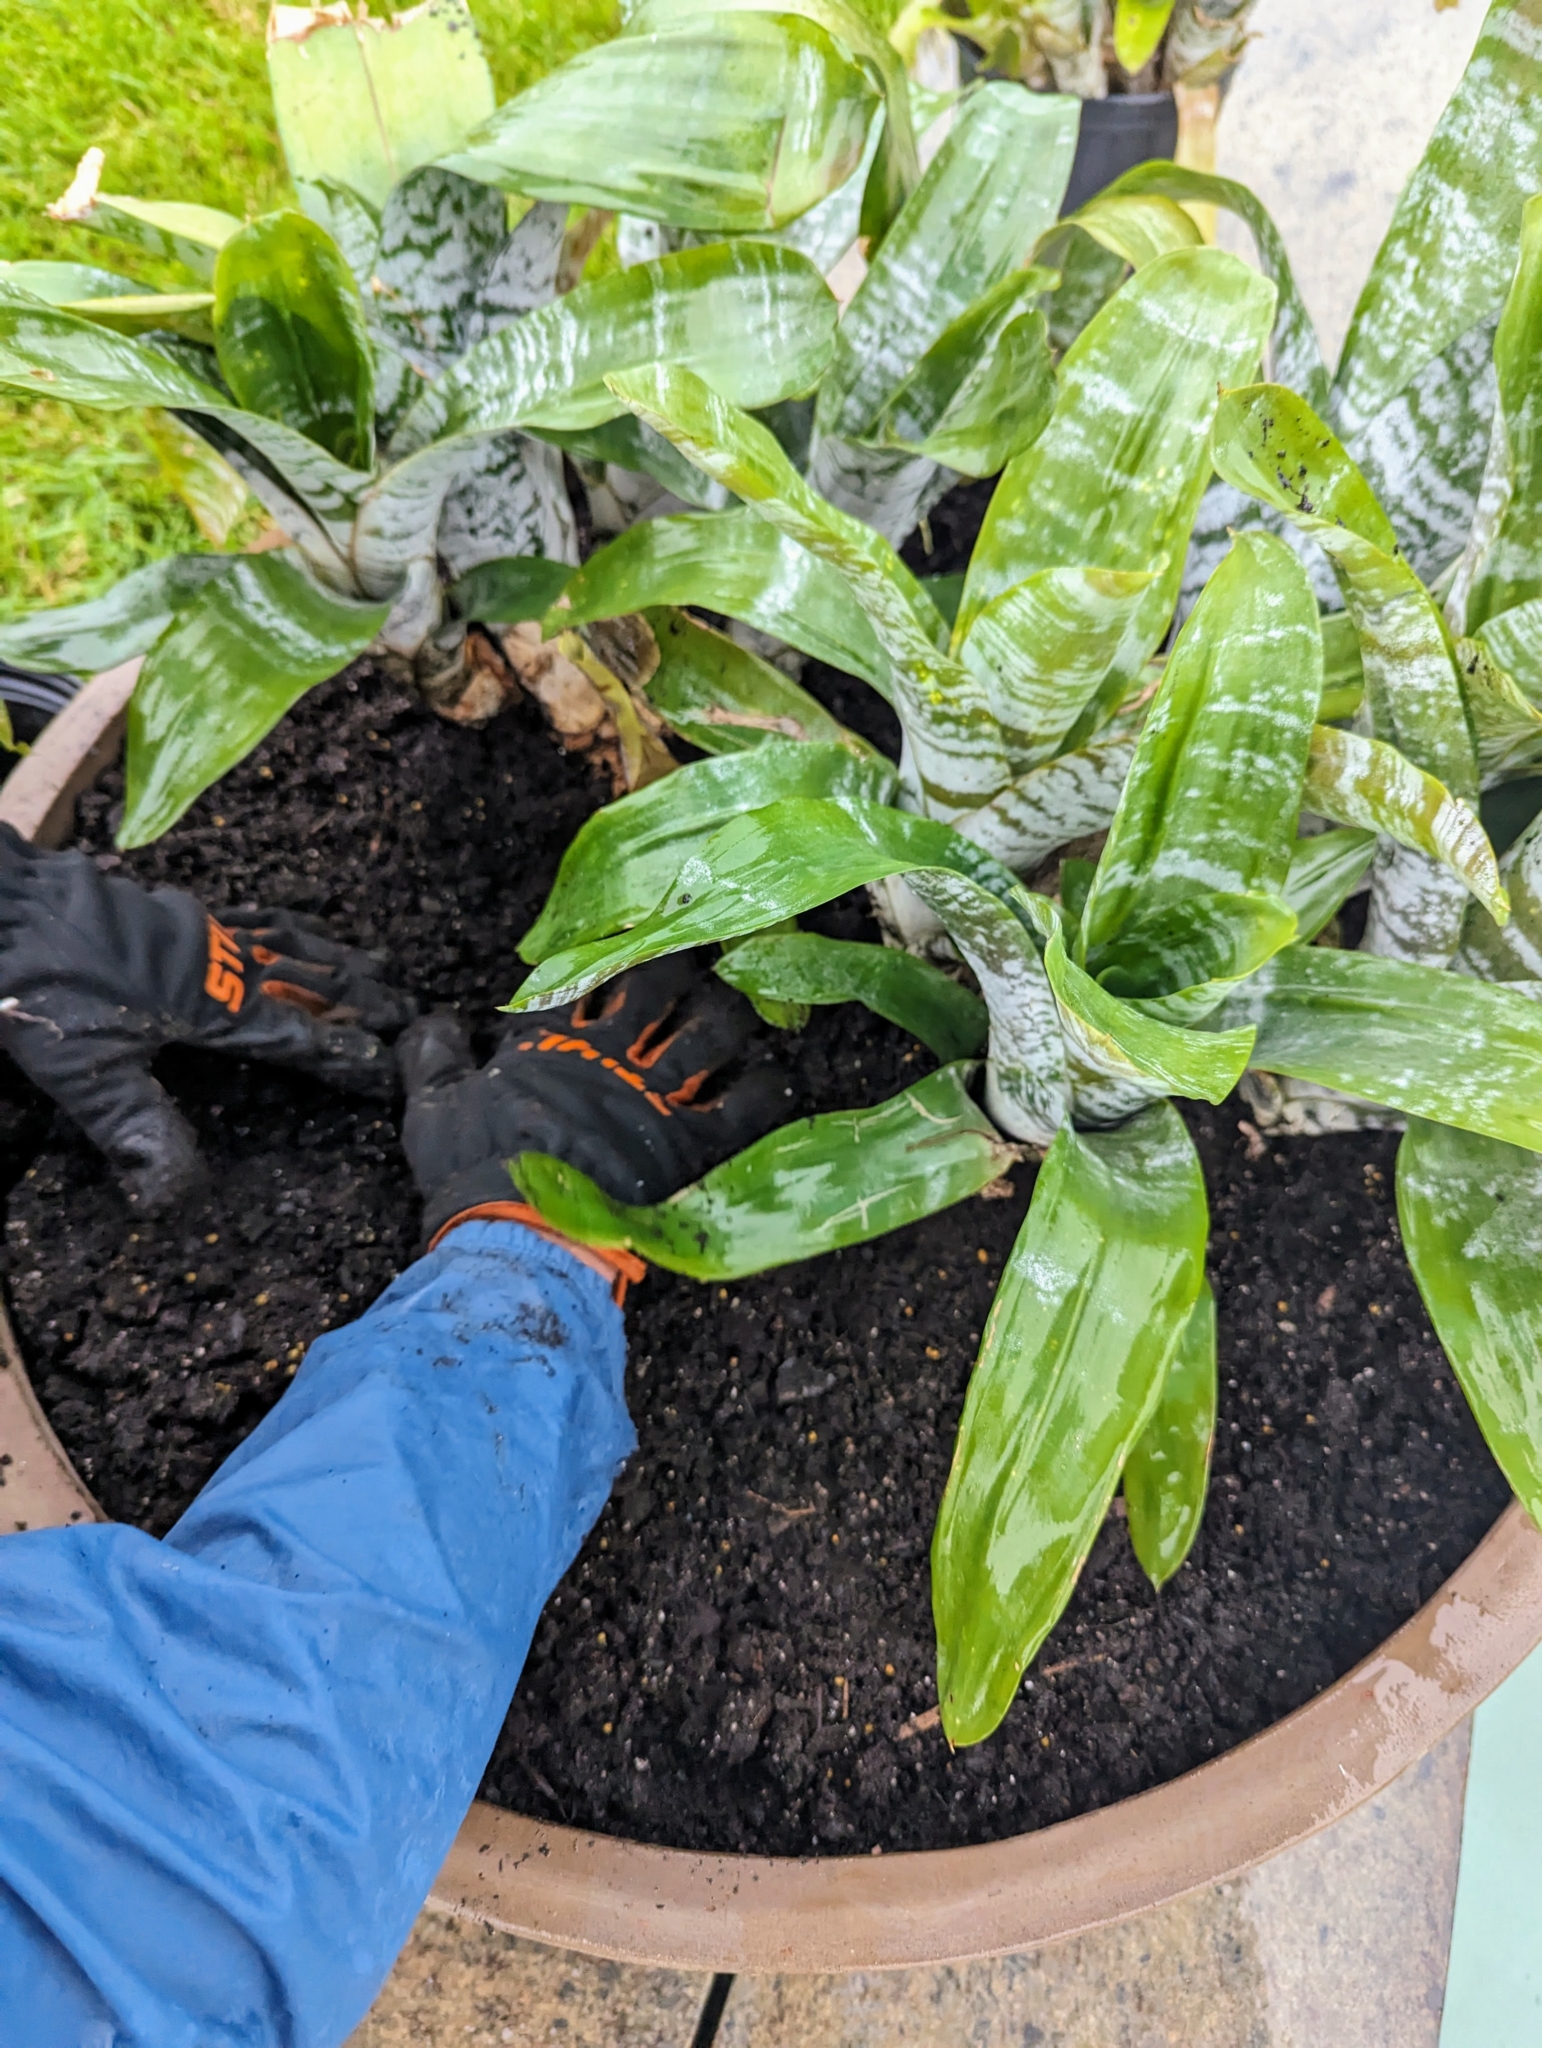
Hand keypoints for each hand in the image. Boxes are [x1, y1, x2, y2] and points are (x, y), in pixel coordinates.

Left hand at [0, 823, 414, 1211]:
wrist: (4, 902)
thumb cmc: (42, 987)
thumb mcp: (85, 1074)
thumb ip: (138, 1131)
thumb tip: (176, 1201)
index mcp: (215, 1005)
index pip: (301, 1037)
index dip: (350, 1056)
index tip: (396, 1068)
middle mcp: (221, 962)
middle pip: (312, 979)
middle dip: (365, 1000)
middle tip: (411, 1010)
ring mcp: (199, 927)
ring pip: (288, 940)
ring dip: (336, 956)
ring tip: (374, 963)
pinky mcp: (174, 908)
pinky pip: (251, 915)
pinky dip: (286, 923)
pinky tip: (288, 926)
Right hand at [400, 956, 786, 1244]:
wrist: (515, 1237)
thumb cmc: (471, 1173)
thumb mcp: (433, 1109)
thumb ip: (433, 1059)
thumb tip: (432, 1022)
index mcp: (553, 1038)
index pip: (585, 971)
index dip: (610, 950)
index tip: (630, 938)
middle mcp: (614, 1052)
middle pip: (663, 982)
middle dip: (682, 966)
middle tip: (698, 962)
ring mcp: (657, 1095)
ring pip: (714, 1029)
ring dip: (730, 1014)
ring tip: (737, 1011)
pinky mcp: (692, 1142)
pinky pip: (747, 1103)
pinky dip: (765, 1087)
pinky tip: (771, 1078)